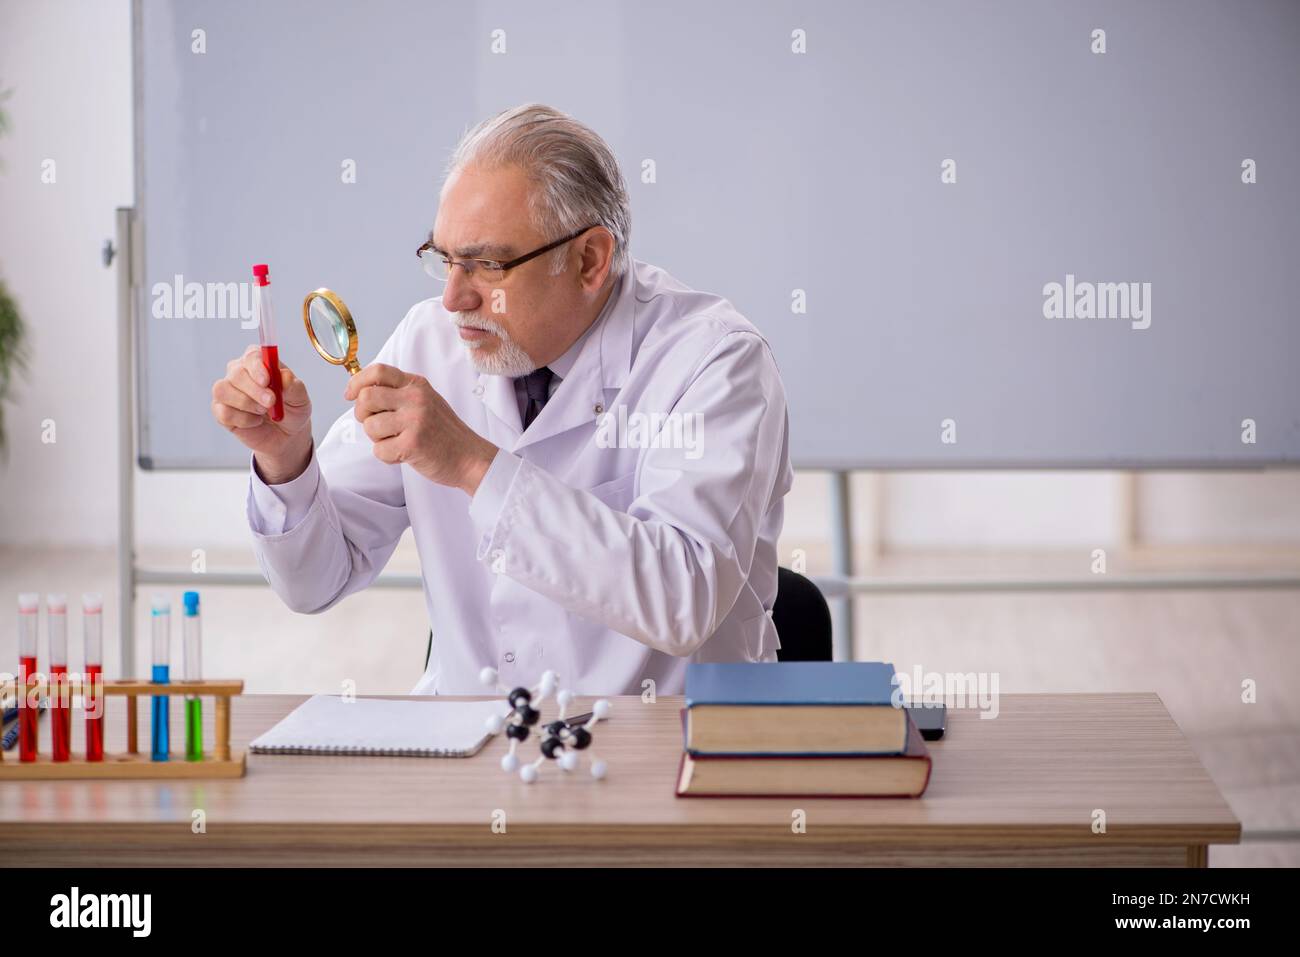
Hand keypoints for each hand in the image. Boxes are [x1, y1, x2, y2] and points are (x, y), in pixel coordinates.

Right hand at [211, 344, 312, 482]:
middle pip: (236, 373)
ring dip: (246, 404)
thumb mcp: (301, 399)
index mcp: (258, 362)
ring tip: (263, 412)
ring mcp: (227, 391)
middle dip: (254, 390)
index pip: (252, 356)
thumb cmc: (292, 409)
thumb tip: (284, 376)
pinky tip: (255, 421)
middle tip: (271, 402)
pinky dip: (243, 420)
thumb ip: (294, 386)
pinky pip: (224, 412)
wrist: (287, 434)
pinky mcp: (220, 410)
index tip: (267, 380)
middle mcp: (238, 372)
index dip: (257, 367)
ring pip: (223, 391)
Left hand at [345, 363, 497, 494]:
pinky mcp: (413, 444)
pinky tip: (404, 454)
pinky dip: (387, 456)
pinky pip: (379, 450)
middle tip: (376, 425)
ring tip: (397, 441)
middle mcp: (416, 399)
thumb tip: (360, 391)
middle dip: (363, 414)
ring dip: (377, 438)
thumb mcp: (425, 401)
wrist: (471, 458)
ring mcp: (415, 421)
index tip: (350, 395)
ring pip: (370, 426)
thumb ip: (398, 393)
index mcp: (417, 385)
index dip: (357, 382)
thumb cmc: (443, 433)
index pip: (378, 371)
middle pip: (366, 397)